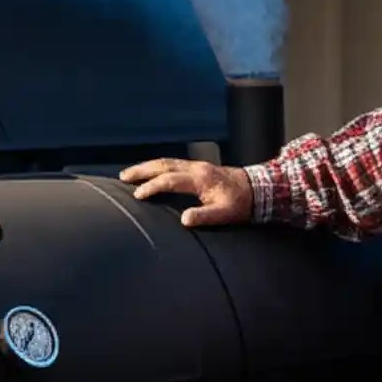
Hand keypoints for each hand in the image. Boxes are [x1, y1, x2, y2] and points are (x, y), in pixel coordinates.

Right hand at [119, 158, 252, 227]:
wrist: (258, 189)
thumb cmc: (241, 203)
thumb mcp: (225, 214)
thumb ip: (205, 216)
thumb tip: (184, 220)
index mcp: (200, 178)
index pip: (169, 180)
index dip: (151, 187)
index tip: (137, 195)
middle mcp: (196, 168)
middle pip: (163, 164)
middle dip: (142, 170)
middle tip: (123, 177)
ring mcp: (198, 165)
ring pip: (167, 161)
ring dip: (148, 166)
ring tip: (131, 174)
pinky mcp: (200, 168)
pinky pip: (173, 163)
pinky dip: (158, 166)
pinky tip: (152, 172)